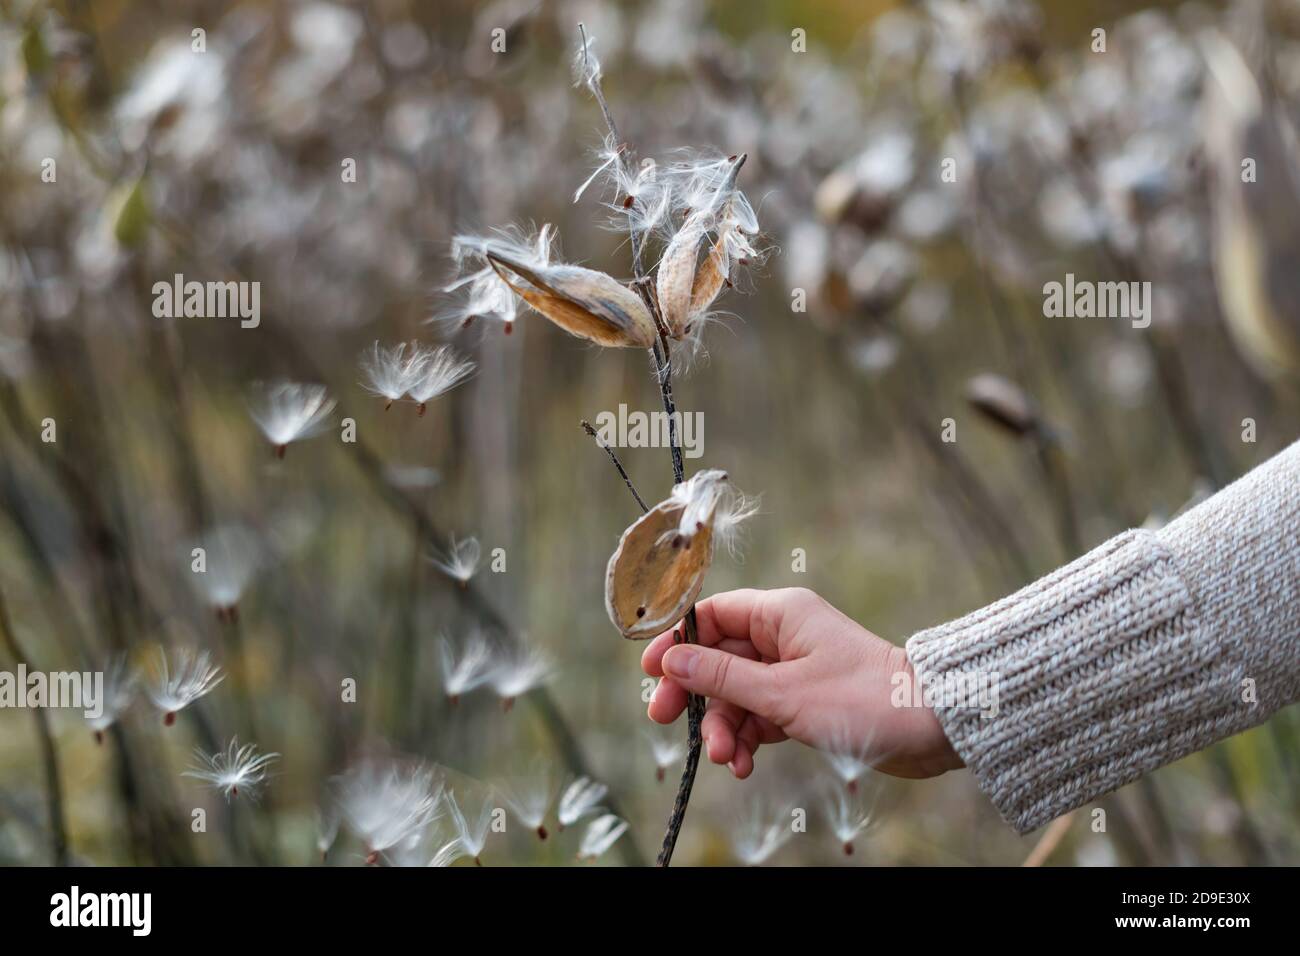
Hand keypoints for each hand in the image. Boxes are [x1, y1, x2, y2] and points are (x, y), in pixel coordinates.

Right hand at [642, 587, 962, 779]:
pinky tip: (746, 764)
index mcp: (779, 613)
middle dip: (697, 695)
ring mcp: (795, 670)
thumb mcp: (782, 692)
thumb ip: (723, 677)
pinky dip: (750, 738)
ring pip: (739, 693)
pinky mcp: (806, 701)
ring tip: (728, 760)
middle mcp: (785, 635)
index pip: (712, 616)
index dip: (678, 643)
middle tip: (667, 722)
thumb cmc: (862, 698)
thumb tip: (672, 661)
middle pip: (719, 658)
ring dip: (726, 726)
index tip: (650, 672)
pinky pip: (762, 715)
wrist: (930, 727)